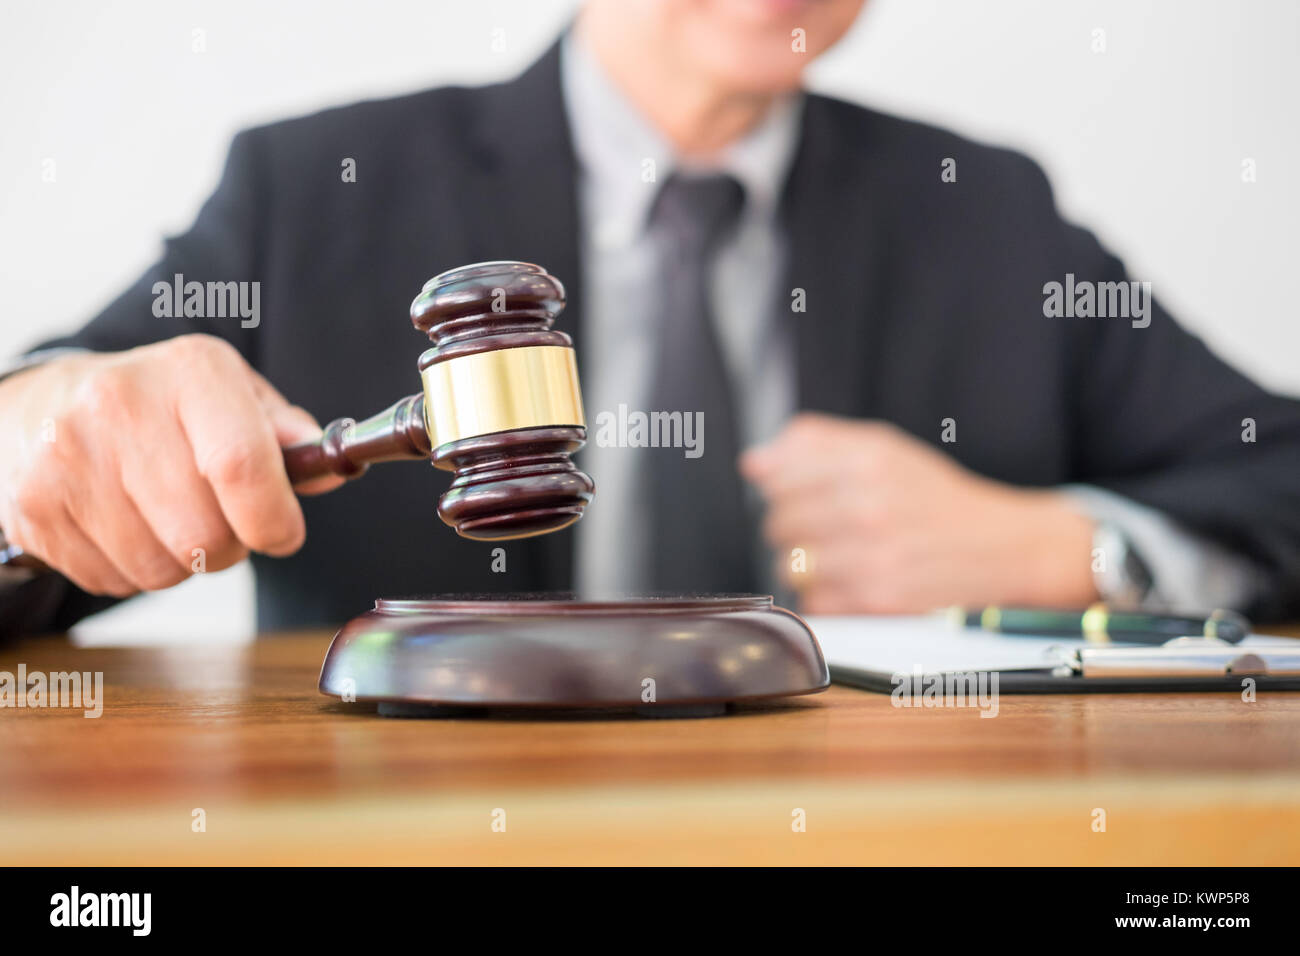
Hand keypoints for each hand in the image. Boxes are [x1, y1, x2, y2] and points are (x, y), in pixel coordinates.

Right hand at [0, 334, 342, 596]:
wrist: (44, 403)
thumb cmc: (161, 406)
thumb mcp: (231, 396)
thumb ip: (286, 436)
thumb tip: (328, 472)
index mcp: (192, 371)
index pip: (241, 466)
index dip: (273, 519)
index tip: (283, 533)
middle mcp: (122, 404)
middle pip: (206, 534)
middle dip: (231, 546)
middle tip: (219, 518)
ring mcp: (70, 456)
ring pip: (162, 568)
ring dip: (182, 562)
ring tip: (166, 517)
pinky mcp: (35, 506)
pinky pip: (115, 580)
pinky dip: (133, 570)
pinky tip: (124, 524)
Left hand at [740, 413, 1098, 613]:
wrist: (1001, 547)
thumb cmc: (934, 498)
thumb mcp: (882, 448)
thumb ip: (814, 444)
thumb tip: (754, 462)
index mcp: (866, 462)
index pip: (776, 479)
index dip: (783, 489)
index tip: (802, 494)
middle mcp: (867, 509)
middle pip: (778, 523)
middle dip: (793, 527)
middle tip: (827, 528)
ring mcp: (871, 558)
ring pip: (789, 565)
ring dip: (807, 564)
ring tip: (842, 555)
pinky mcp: (876, 602)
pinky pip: (813, 601)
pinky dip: (826, 595)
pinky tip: (854, 580)